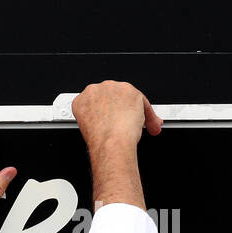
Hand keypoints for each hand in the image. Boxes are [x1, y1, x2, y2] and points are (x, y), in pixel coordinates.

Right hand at [71, 80, 161, 210]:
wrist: (110, 143)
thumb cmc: (99, 141)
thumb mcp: (89, 128)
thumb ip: (96, 119)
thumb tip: (105, 125)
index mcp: (81, 100)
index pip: (94, 100)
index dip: (105, 111)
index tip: (111, 120)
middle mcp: (96, 90)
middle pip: (112, 95)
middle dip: (122, 109)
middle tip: (127, 124)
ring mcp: (113, 89)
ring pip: (128, 96)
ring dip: (137, 111)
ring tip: (141, 126)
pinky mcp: (130, 90)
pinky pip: (142, 100)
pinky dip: (148, 113)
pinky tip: (149, 125)